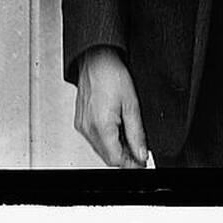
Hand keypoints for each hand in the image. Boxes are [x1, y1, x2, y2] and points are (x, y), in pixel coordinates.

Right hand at [74, 46, 148, 167]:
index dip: (131, 163)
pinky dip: (106, 140)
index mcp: (101, 126)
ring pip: (100, 149)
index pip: (116, 159)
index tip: (142, 161)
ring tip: (130, 138)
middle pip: (107, 157)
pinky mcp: (80, 122)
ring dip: (116, 149)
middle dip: (124, 157)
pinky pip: (94, 139)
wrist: (95, 60)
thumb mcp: (132, 104)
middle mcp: (87, 129)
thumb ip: (136, 133)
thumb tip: (141, 153)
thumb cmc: (111, 75)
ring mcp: (82, 126)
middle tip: (139, 152)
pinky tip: (117, 130)